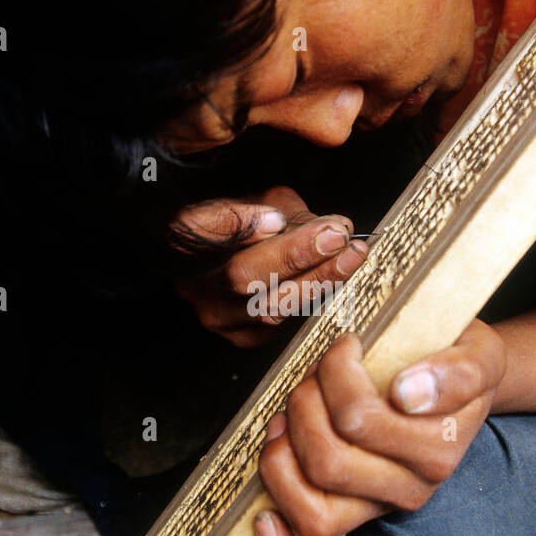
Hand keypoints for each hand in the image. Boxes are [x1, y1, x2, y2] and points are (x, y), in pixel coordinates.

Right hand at [171, 186, 367, 347]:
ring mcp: (214, 312)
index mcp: (184, 235)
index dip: (239, 225)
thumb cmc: (250, 222)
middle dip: (296, 256)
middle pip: (242, 277)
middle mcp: (192, 280)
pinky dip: (312, 300)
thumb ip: (288, 212)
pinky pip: (280, 325)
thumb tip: (333, 227)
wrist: (233, 260)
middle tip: (337, 237)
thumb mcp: (262, 200)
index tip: (276, 218)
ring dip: (316, 282)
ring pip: (267, 308)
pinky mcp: (239, 335)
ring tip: (350, 258)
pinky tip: (336, 280)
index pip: (203, 229)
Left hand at [254, 319, 506, 535]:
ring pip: (313, 512)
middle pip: (327, 461)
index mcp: (438, 449)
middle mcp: (412, 488)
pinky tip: (264, 518)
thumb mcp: (478, 353)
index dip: (336, 374)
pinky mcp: (354, 522)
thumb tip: (409, 394)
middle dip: (304, 406)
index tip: (349, 344)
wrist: (463, 388)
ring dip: (282, 457)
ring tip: (288, 416)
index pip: (358, 419)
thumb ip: (461, 371)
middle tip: (316, 374)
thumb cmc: (456, 364)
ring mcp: (380, 509)